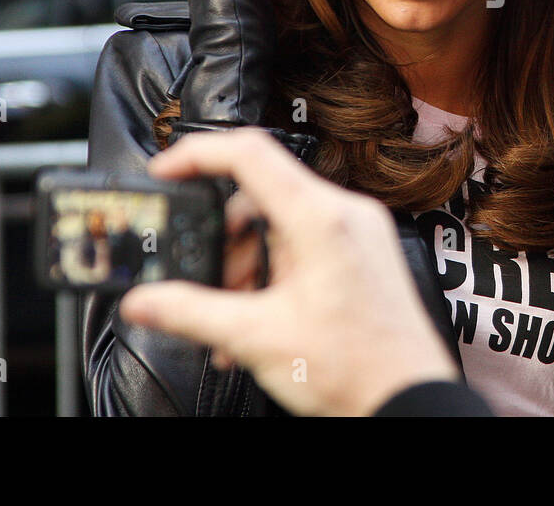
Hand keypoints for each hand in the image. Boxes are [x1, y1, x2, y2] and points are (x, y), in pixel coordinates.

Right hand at [119, 129, 460, 416]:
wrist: (408, 401)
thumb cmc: (356, 368)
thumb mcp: (257, 338)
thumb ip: (191, 313)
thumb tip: (144, 301)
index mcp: (322, 218)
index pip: (249, 153)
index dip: (198, 154)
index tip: (166, 170)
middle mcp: (347, 214)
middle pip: (261, 194)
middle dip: (223, 237)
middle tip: (204, 276)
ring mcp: (359, 233)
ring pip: (280, 223)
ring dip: (245, 262)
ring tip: (233, 313)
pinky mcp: (363, 255)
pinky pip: (304, 245)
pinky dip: (273, 272)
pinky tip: (257, 316)